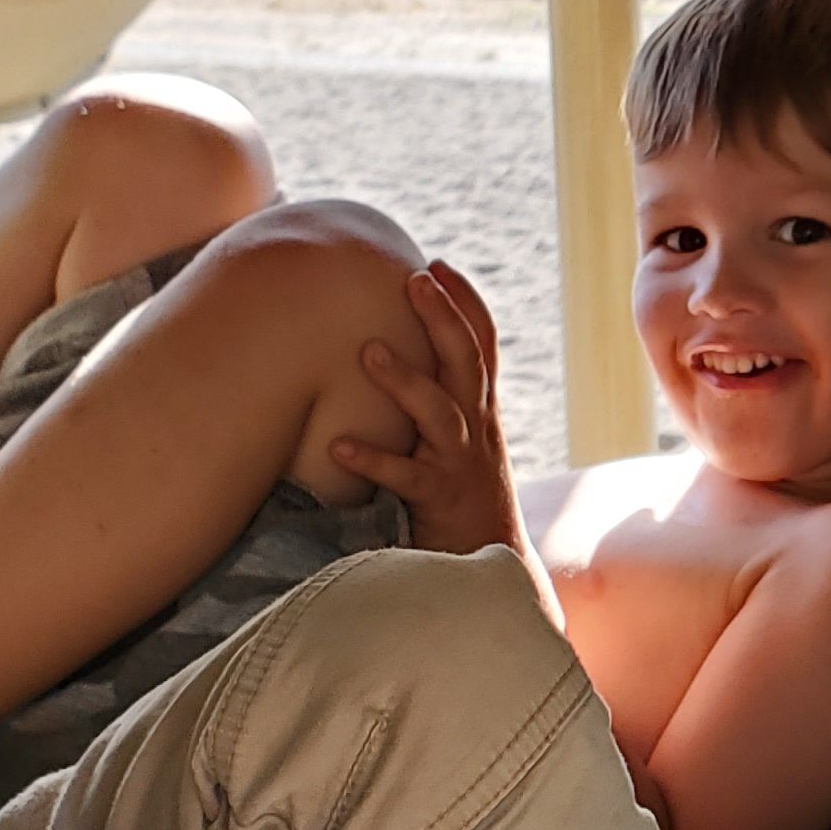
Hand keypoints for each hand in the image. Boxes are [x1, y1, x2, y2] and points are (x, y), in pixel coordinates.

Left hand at [329, 263, 522, 556]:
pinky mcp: (439, 499)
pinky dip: (373, 460)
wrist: (492, 564)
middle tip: (415, 278)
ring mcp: (460, 462)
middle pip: (468, 361)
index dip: (465, 303)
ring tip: (367, 350)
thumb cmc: (461, 497)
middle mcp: (476, 428)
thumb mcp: (459, 442)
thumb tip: (397, 363)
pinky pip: (405, 477)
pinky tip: (338, 446)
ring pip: (440, 412)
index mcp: (481, 411)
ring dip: (405, 379)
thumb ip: (438, 404)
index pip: (483, 345)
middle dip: (444, 317)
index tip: (437, 265)